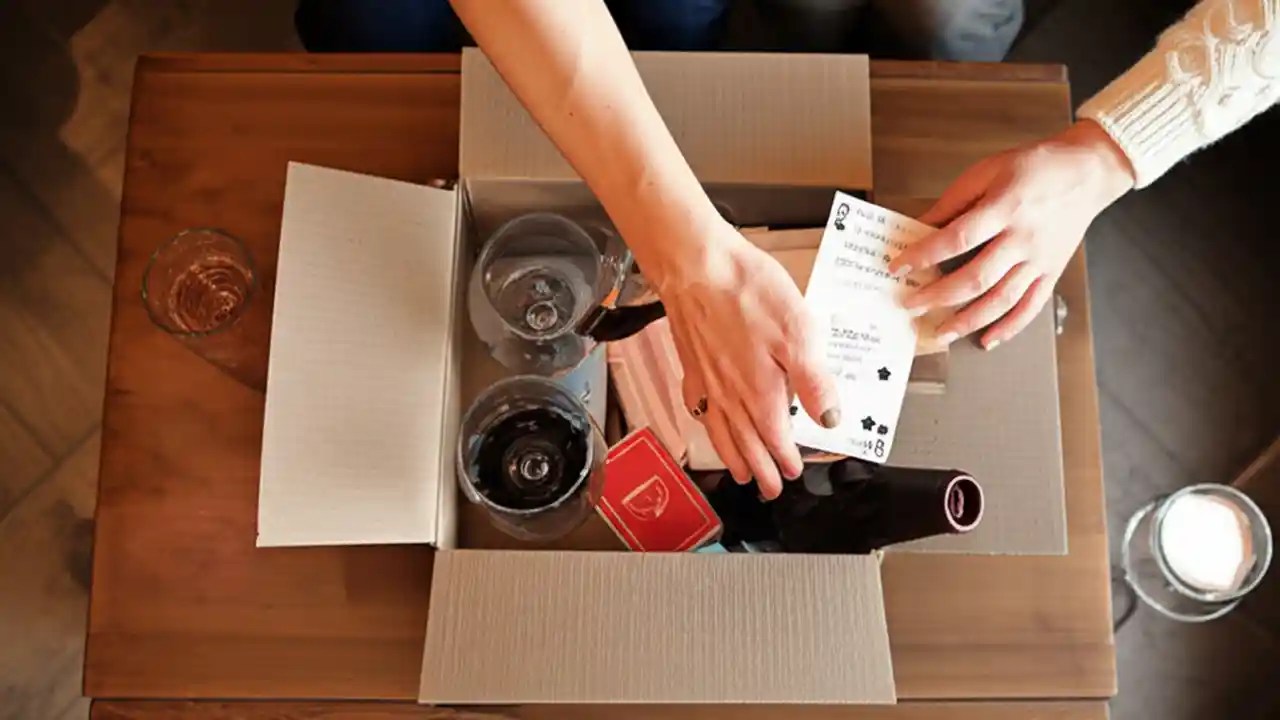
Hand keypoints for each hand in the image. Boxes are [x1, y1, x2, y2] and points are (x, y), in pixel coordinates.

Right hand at [646, 218, 839, 498]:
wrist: (696, 266)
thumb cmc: (746, 291)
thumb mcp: (799, 333)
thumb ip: (814, 381)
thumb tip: (829, 418)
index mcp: (760, 390)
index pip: (776, 437)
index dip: (786, 458)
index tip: (793, 472)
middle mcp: (731, 393)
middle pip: (747, 442)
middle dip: (761, 469)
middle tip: (768, 488)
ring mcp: (707, 381)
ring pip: (721, 431)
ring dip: (733, 456)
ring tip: (740, 473)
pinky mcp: (691, 363)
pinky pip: (699, 406)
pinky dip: (706, 423)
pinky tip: (706, 420)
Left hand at [889, 120, 1134, 347]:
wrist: (1089, 172)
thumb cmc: (1037, 167)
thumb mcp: (988, 172)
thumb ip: (952, 202)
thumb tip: (918, 226)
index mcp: (1006, 207)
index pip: (958, 238)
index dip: (925, 254)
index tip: (899, 266)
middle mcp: (1024, 238)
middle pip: (977, 277)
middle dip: (939, 296)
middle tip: (911, 305)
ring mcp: (1040, 260)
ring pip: (1001, 300)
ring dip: (968, 321)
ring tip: (941, 332)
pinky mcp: (1052, 272)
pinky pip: (1030, 307)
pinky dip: (1009, 328)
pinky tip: (987, 340)